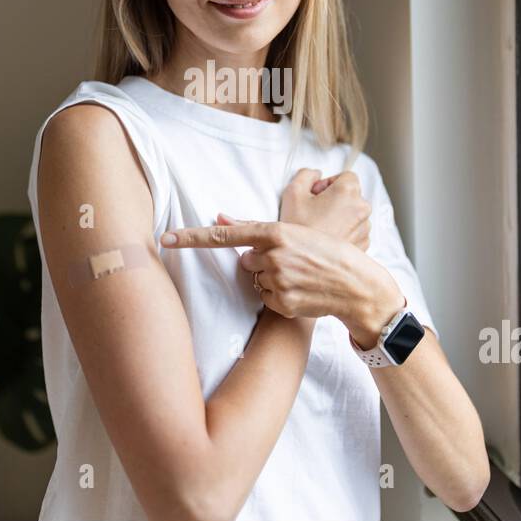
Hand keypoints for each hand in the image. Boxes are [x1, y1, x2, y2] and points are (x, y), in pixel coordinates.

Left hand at [160, 219, 370, 322]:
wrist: (356, 284)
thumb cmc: (326, 252)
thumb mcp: (294, 231)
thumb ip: (254, 226)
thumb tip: (219, 216)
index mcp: (276, 232)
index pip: (224, 235)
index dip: (191, 237)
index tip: (165, 238)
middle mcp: (274, 256)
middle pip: (245, 260)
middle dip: (262, 261)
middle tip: (292, 260)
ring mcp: (278, 281)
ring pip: (255, 280)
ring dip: (271, 278)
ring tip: (299, 275)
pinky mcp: (282, 303)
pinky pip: (265, 298)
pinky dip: (278, 295)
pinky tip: (299, 290)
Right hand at [271, 167, 371, 251]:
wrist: (303, 264)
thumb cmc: (298, 228)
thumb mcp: (293, 193)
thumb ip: (306, 175)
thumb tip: (317, 174)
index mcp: (348, 192)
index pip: (347, 176)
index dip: (329, 183)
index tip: (316, 195)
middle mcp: (362, 209)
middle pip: (352, 195)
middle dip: (335, 200)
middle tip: (315, 212)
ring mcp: (365, 229)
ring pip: (354, 215)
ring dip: (340, 217)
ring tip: (320, 228)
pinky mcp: (364, 246)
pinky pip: (356, 232)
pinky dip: (345, 233)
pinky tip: (327, 240)